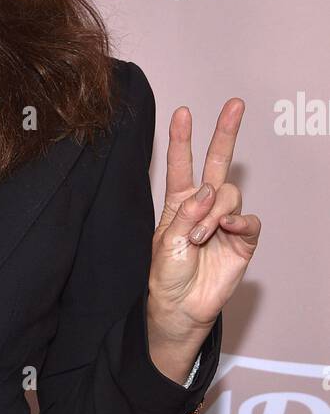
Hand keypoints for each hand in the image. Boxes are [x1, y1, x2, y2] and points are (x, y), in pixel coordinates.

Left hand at [148, 97, 260, 348]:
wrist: (180, 308)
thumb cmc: (166, 276)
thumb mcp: (167, 241)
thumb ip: (187, 214)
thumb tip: (210, 191)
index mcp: (179, 203)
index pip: (181, 165)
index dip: (182, 139)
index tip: (182, 112)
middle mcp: (203, 206)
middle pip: (219, 162)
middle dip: (226, 133)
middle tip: (235, 105)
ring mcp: (224, 221)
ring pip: (230, 194)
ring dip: (214, 212)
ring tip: (200, 236)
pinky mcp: (242, 240)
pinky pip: (247, 220)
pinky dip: (237, 222)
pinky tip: (225, 230)